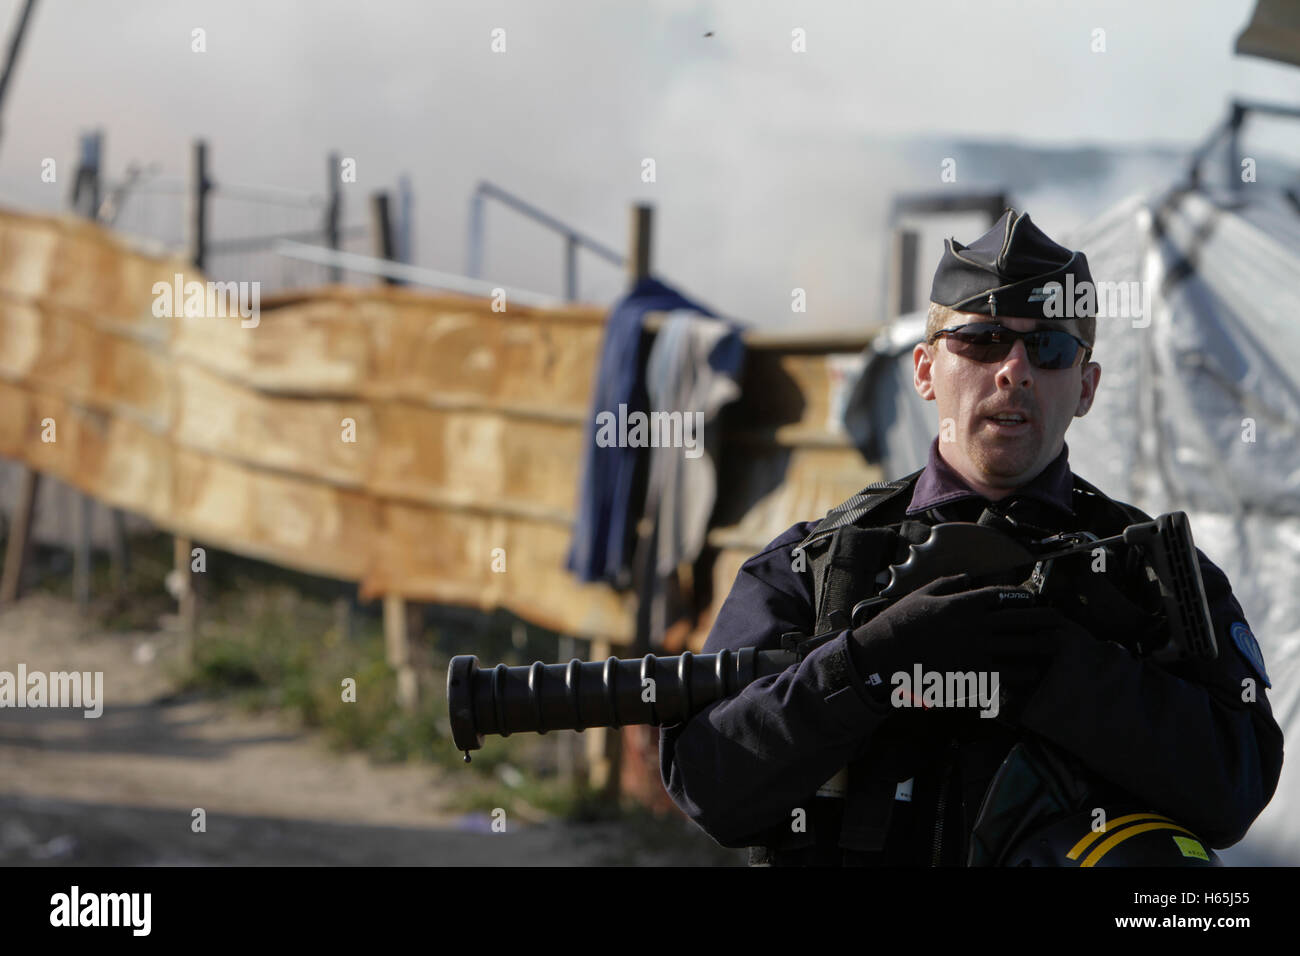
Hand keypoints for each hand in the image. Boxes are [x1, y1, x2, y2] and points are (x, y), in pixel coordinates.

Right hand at [848, 574, 1079, 715]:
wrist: (885, 657)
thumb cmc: (900, 623)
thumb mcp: (923, 594)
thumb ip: (949, 583)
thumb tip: (970, 579)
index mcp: (963, 604)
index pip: (1002, 597)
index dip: (1022, 598)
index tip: (1035, 600)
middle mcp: (975, 627)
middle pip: (1018, 622)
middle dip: (1042, 621)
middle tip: (1060, 621)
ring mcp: (975, 653)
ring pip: (1017, 650)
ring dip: (1039, 647)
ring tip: (1054, 646)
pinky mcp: (970, 675)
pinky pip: (1003, 675)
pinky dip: (1020, 673)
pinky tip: (1031, 672)